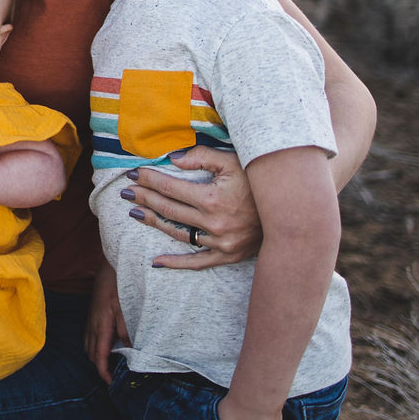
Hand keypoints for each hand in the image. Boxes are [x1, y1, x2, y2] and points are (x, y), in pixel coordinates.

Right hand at [83, 261, 128, 382]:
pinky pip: (87, 336)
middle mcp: (92, 325)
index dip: (103, 370)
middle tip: (112, 375)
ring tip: (108, 363)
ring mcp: (90, 319)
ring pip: (88, 345)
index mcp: (102, 326)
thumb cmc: (119, 286)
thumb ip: (127, 330)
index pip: (100, 355)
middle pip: (92, 353)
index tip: (109, 382)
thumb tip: (130, 350)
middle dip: (99, 366)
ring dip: (96, 356)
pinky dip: (93, 346)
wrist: (109, 267)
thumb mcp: (126, 309)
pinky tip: (103, 344)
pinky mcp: (91, 314)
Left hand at [124, 146, 261, 268]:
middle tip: (125, 192)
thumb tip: (173, 159)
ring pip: (178, 233)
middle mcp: (213, 223)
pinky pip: (197, 262)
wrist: (293, 212)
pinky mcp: (227, 255)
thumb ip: (201, 156)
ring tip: (135, 213)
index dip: (149, 180)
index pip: (169, 188)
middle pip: (169, 209)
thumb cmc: (261, 181)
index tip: (133, 174)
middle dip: (144, 198)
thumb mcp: (233, 161)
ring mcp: (220, 242)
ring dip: (154, 223)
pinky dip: (176, 263)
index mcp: (212, 199)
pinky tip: (156, 262)